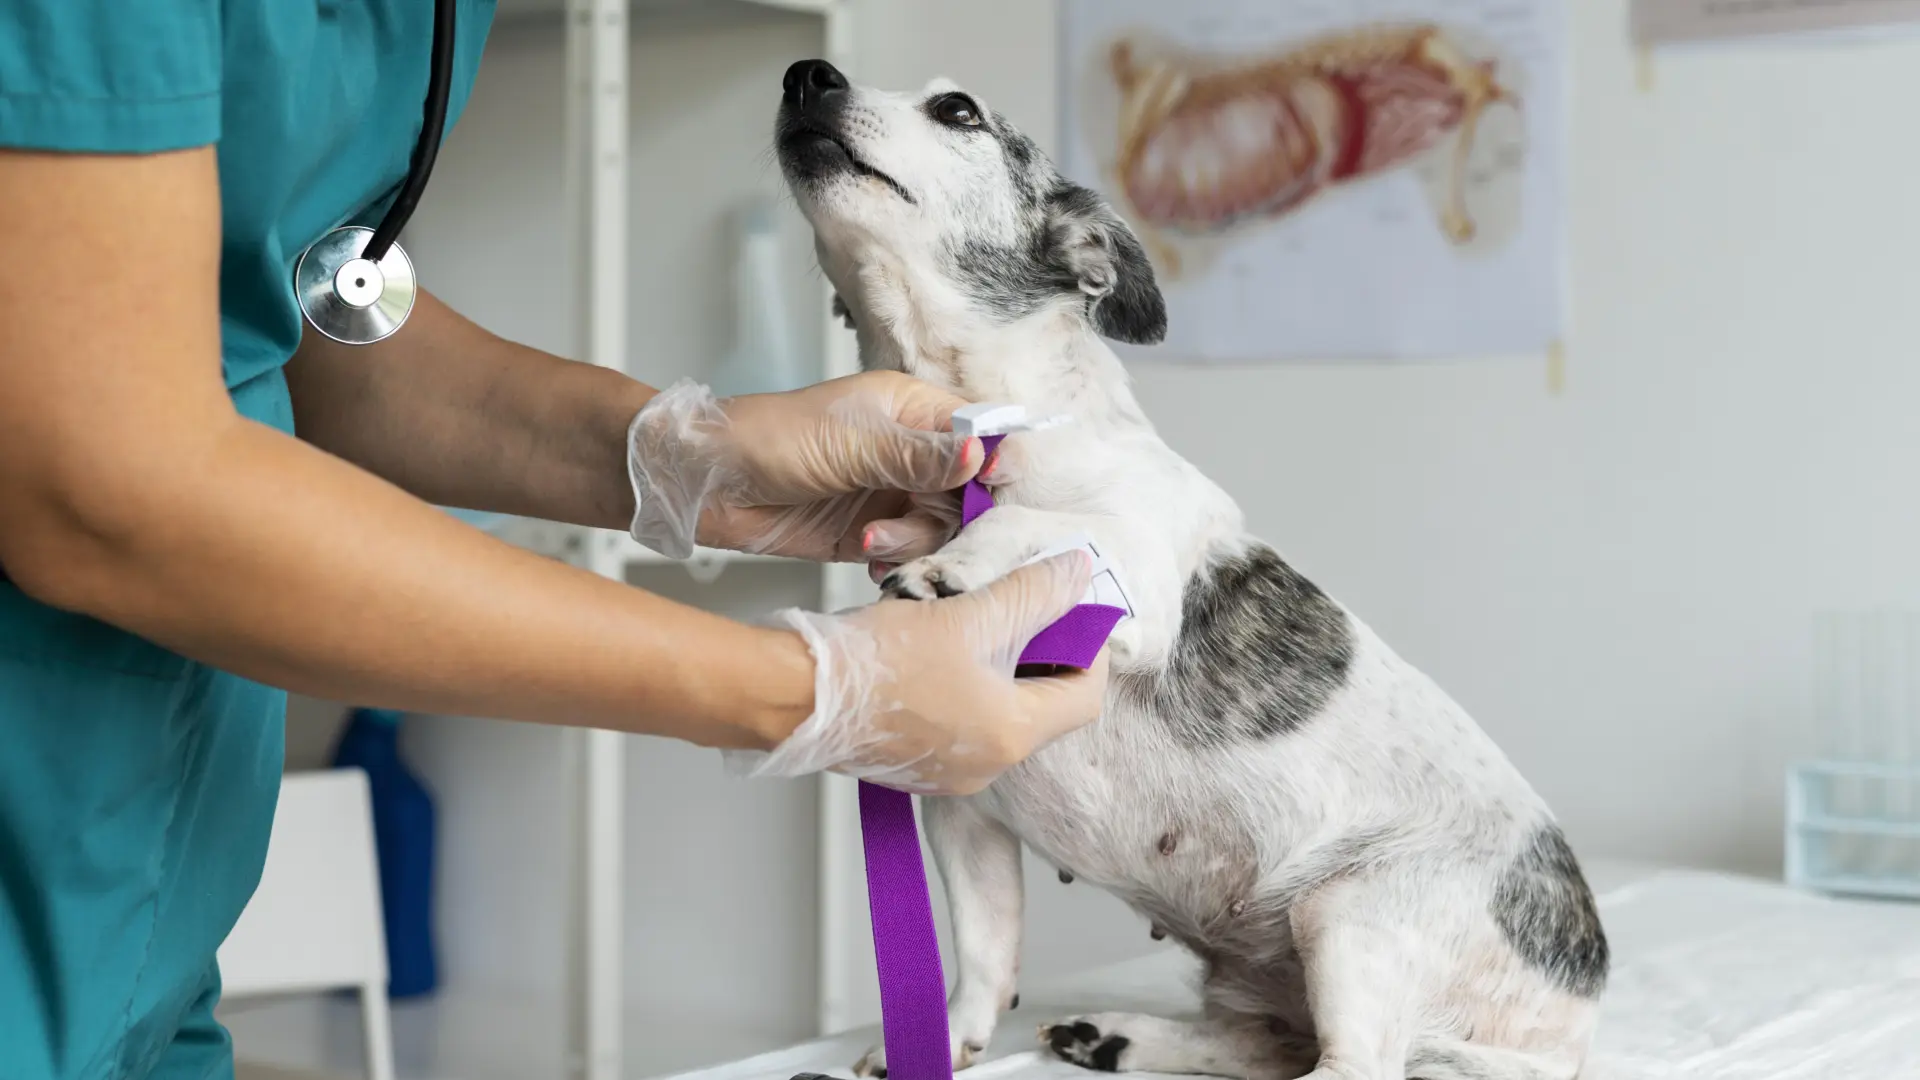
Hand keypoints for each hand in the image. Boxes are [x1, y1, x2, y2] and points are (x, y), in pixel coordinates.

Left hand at [625, 371, 989, 560]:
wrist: (704, 483)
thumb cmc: (766, 439)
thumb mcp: (849, 444)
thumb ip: (918, 455)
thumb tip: (981, 451)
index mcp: (912, 409)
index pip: (981, 431)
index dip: (996, 462)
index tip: (995, 492)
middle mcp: (909, 451)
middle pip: (970, 489)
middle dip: (954, 516)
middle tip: (923, 530)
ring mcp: (891, 493)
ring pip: (942, 528)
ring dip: (915, 542)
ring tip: (872, 541)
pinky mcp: (869, 532)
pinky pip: (909, 553)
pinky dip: (897, 562)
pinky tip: (870, 560)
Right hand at [727, 551, 1108, 794]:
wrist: (794, 694)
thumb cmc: (877, 660)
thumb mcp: (969, 614)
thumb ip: (1032, 592)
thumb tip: (1077, 572)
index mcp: (1011, 735)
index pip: (1085, 696)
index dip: (1088, 647)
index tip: (1072, 608)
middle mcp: (988, 767)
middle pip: (1045, 706)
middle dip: (1043, 652)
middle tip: (1026, 606)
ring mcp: (951, 772)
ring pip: (1002, 713)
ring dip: (1003, 667)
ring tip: (981, 620)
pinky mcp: (918, 765)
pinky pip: (964, 725)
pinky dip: (969, 687)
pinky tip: (944, 649)